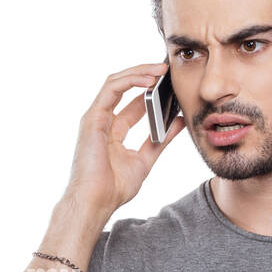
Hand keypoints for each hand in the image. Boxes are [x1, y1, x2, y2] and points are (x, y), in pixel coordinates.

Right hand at [65, 62, 186, 216]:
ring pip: (116, 82)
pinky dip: (130, 80)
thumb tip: (178, 122)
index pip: (133, 104)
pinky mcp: (92, 118)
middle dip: (144, 74)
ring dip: (139, 72)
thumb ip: (161, 140)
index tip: (171, 84)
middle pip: (123, 87)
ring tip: (160, 70)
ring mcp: (95, 118)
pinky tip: (149, 80)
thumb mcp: (145, 159)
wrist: (96, 202)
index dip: (151, 91)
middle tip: (166, 69)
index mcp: (113, 132)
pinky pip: (111, 89)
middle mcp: (102, 121)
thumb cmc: (113, 188)